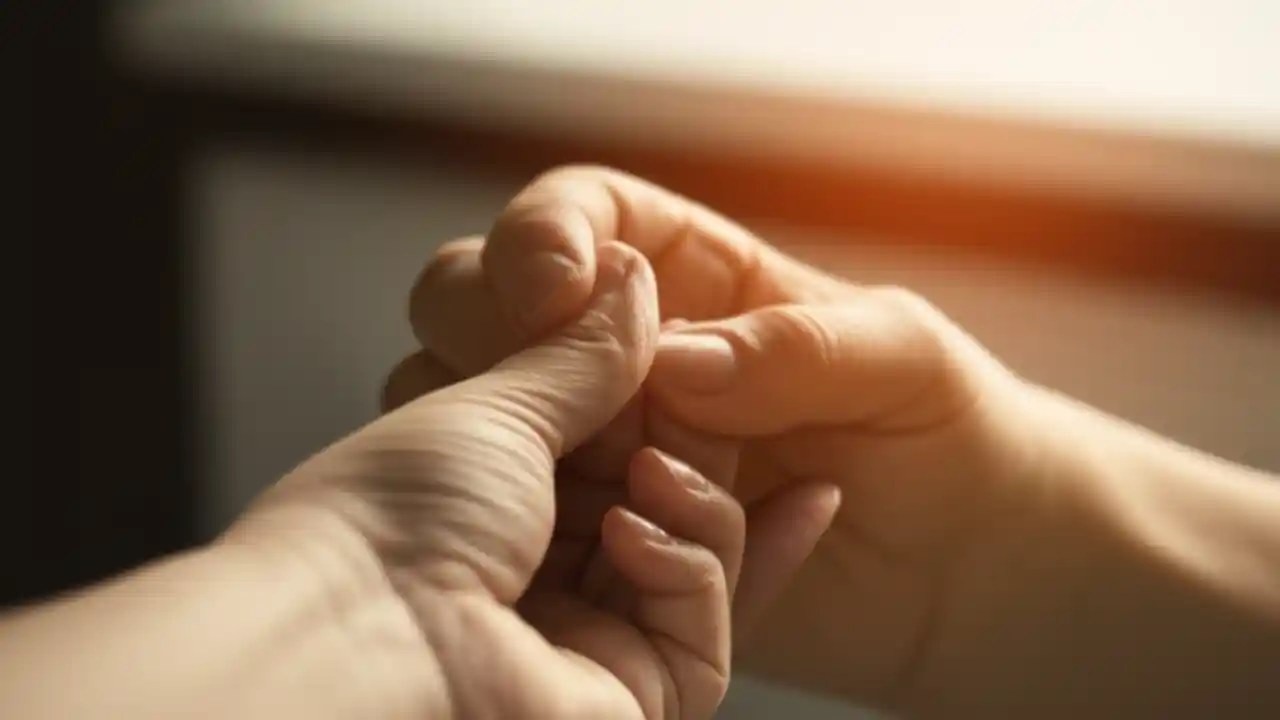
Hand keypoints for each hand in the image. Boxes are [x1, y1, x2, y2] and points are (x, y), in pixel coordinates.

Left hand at [230, 245, 780, 718]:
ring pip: (694, 554)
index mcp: (495, 497)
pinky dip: (687, 563)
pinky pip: (700, 627)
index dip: (657, 393)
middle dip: (693, 441)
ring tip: (661, 463)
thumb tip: (632, 278)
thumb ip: (584, 352)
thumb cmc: (391, 521)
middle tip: (712, 388)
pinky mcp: (630, 694)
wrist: (357, 643)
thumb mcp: (497, 407)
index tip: (695, 343)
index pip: (607, 439)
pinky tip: (636, 528)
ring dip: (693, 496)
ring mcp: (586, 635)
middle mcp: (539, 568)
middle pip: (659, 495)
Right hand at [381, 166, 1132, 715]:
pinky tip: (642, 554)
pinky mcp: (605, 540)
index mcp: (691, 279)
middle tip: (567, 393)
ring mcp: (603, 449)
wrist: (965, 572)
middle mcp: (624, 357)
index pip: (577, 217)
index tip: (556, 287)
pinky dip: (553, 536)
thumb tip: (677, 361)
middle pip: (480, 301)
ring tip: (632, 490)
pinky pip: (527, 527)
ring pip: (476, 413)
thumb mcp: (903, 359)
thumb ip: (801, 345)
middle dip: (495, 333)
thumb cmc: (948, 434)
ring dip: (516, 443)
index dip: (542, 234)